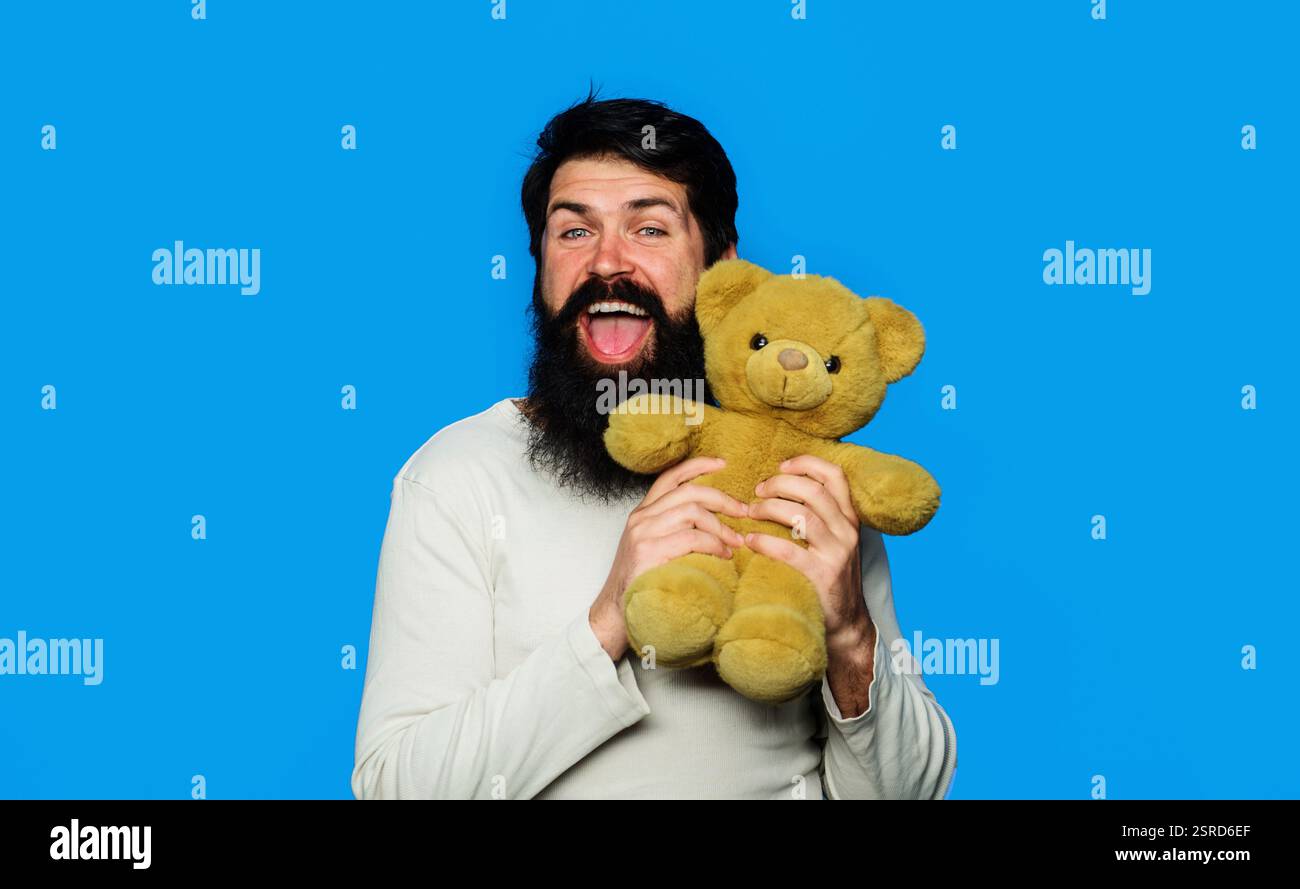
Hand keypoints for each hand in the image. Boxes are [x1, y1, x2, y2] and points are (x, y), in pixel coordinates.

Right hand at [589, 456, 747, 660]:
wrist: (615, 614)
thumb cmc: (642, 583)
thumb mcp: (655, 547)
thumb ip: (675, 529)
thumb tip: (716, 520)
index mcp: (643, 512)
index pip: (671, 476)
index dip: (698, 465)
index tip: (722, 464)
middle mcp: (641, 517)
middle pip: (689, 492)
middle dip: (722, 499)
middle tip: (743, 512)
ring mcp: (643, 533)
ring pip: (692, 512)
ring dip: (721, 526)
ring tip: (736, 542)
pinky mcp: (648, 552)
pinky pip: (691, 538)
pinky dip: (713, 544)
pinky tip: (724, 555)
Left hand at [745, 455, 871, 652]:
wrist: (844, 623)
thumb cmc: (828, 575)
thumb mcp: (832, 540)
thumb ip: (817, 515)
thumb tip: (780, 486)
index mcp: (849, 517)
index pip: (834, 475)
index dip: (806, 463)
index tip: (781, 466)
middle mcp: (847, 531)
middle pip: (813, 491)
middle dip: (780, 484)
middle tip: (758, 491)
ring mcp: (837, 553)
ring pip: (802, 516)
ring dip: (770, 508)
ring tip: (750, 512)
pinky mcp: (823, 575)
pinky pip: (790, 551)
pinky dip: (766, 541)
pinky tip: (750, 540)